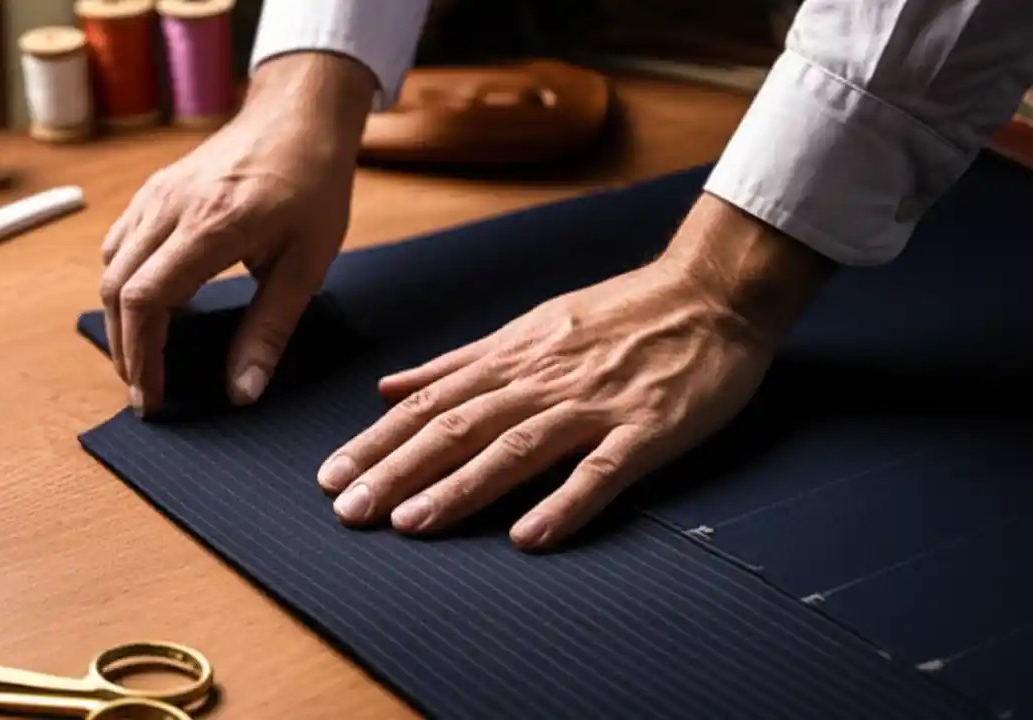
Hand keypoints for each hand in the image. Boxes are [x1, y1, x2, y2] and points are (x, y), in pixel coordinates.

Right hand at [100, 53, 375, 414]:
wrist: (299, 115)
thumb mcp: (307, 264)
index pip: (147, 300)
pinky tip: (148, 309)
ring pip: (111, 267)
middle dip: (124, 350)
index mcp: (211, 226)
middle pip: (116, 290)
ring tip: (144, 360)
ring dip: (120, 320)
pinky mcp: (154, 190)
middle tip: (145, 392)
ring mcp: (156, 194)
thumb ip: (270, 330)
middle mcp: (170, 207)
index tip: (152, 398)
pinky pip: (120, 244)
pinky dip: (123, 284)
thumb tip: (241, 391)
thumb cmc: (313, 186)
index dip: (142, 357)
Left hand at [318, 194, 834, 550]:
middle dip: (397, 470)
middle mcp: (541, 380)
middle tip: (349, 511)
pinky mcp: (646, 429)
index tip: (331, 477)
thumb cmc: (620, 313)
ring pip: (515, 448)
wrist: (710, 292)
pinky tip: (527, 537)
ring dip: (459, 488)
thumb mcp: (529, 326)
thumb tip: (390, 387)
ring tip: (410, 525)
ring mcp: (593, 404)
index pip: (429, 405)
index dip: (379, 442)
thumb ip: (459, 362)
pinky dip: (563, 503)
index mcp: (511, 358)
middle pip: (457, 428)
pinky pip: (600, 472)